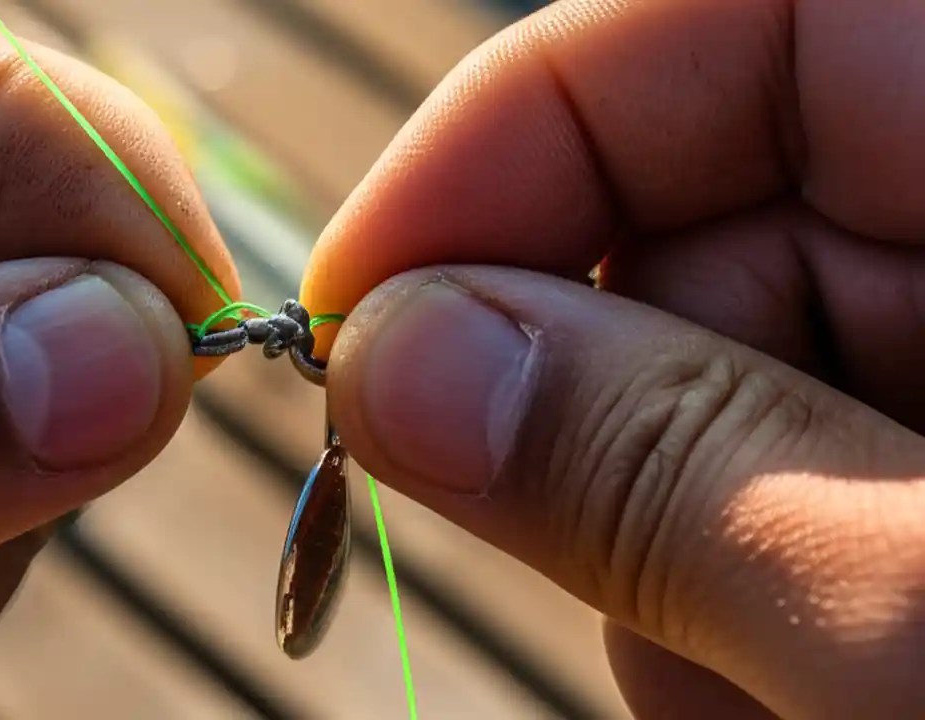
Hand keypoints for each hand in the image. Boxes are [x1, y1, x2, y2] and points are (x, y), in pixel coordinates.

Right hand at [304, 1, 924, 717]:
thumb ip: (664, 467)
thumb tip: (387, 359)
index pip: (731, 22)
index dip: (522, 124)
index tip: (363, 298)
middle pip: (686, 225)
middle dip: (577, 402)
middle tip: (550, 564)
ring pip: (698, 386)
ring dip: (654, 544)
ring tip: (756, 697)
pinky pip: (755, 491)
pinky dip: (721, 597)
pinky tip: (780, 697)